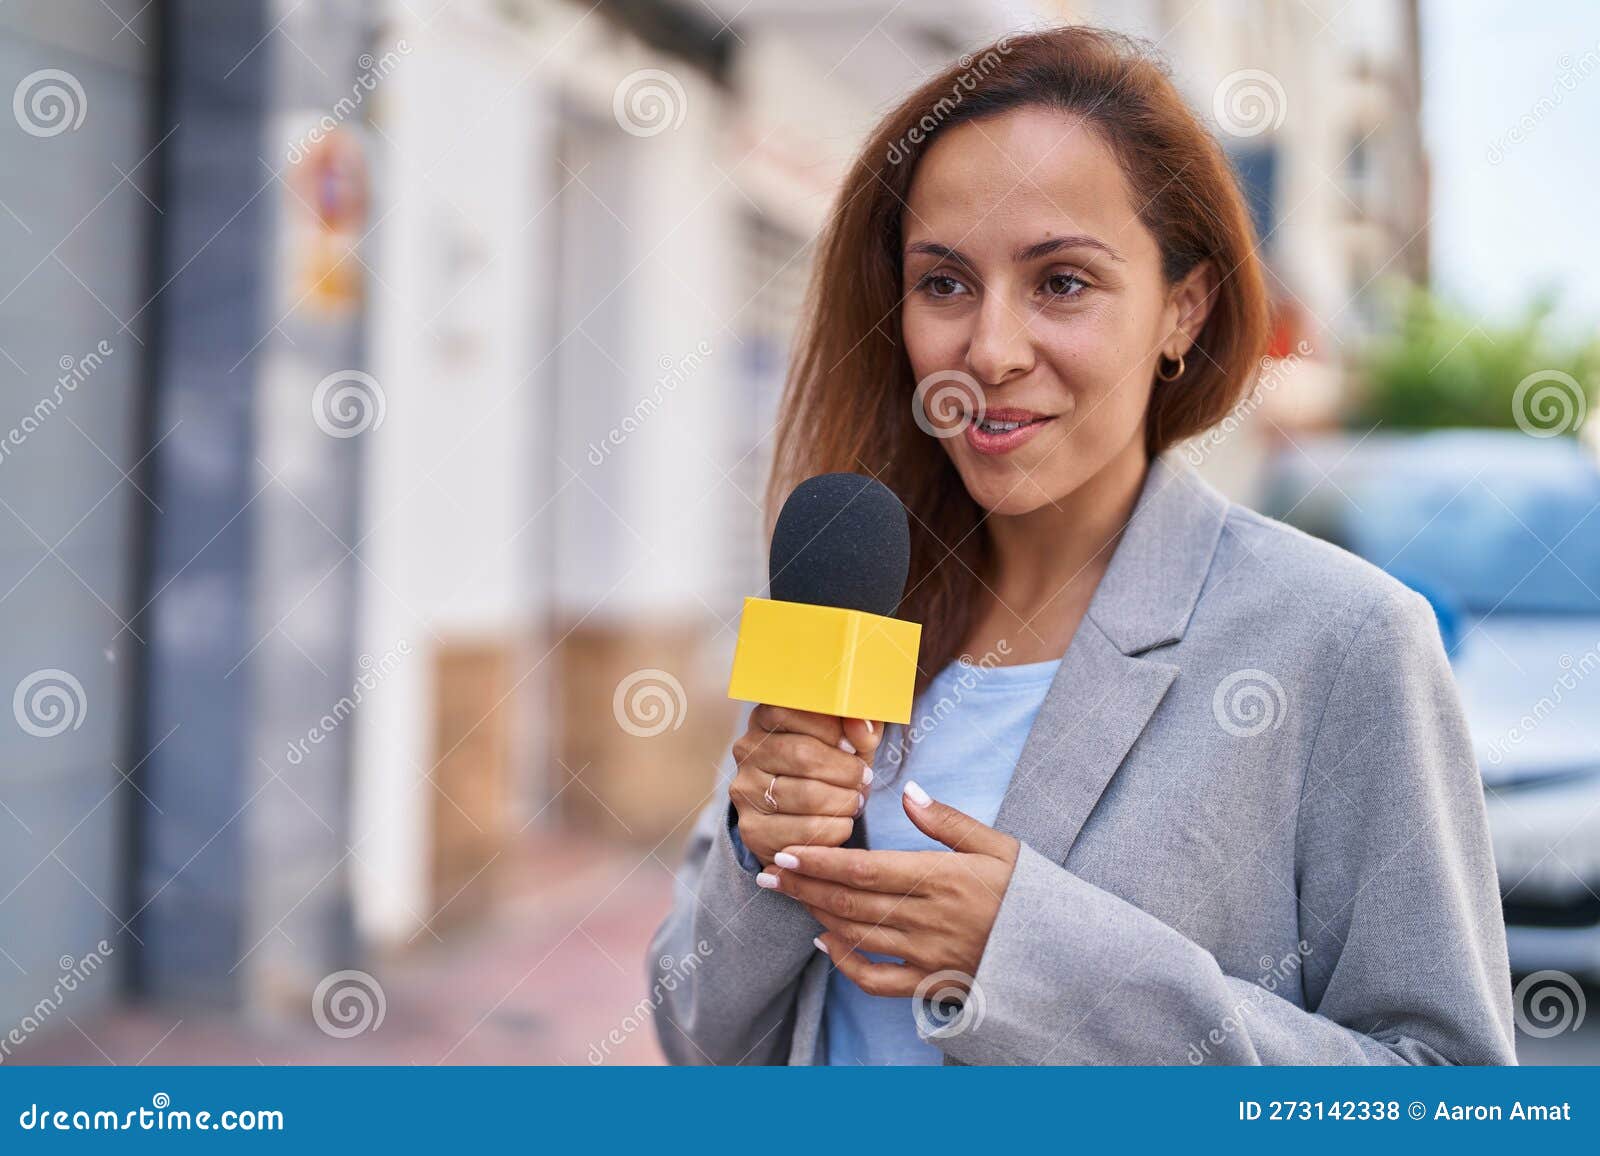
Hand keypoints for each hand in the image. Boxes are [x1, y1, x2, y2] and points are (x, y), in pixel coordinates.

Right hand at [729, 705, 878, 865]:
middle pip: (801, 755)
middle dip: (844, 770)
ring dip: (843, 801)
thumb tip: (862, 723)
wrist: (807, 819)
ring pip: (807, 795)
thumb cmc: (830, 769)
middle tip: (863, 779)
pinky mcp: (753, 829)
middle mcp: (747, 750)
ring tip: (854, 801)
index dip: (830, 730)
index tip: (852, 746)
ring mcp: (745, 791)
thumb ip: (860, 727)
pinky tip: (840, 823)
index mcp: (765, 718)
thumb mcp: (849, 741)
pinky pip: (806, 830)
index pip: (790, 712)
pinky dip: (835, 829)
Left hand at [762, 781, 1019, 995]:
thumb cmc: (1031, 892)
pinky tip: (825, 944)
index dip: (819, 863)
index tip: (786, 854)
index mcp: (940, 878)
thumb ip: (948, 821)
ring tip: (789, 897)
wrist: (1063, 955)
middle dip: (802, 887)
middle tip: (767, 875)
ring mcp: (926, 954)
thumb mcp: (998, 845)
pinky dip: (845, 964)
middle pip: (848, 902)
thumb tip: (909, 791)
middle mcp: (926, 918)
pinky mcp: (931, 982)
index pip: (864, 870)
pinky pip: (878, 980)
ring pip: (856, 935)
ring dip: (816, 915)